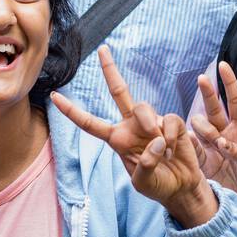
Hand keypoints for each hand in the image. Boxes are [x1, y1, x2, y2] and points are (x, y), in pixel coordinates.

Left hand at [52, 46, 217, 227]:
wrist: (182, 186)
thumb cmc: (158, 186)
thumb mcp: (143, 183)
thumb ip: (146, 164)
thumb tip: (157, 140)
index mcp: (117, 140)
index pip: (90, 123)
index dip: (72, 111)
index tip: (54, 96)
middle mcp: (132, 126)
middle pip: (118, 91)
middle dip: (110, 69)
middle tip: (102, 49)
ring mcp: (151, 122)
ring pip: (144, 107)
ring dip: (151, 127)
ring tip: (162, 148)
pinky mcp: (171, 122)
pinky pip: (169, 120)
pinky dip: (172, 136)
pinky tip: (174, 150)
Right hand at [190, 62, 236, 208]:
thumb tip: (224, 144)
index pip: (236, 102)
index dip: (229, 84)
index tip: (223, 66)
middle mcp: (223, 134)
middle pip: (214, 108)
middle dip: (208, 92)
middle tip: (202, 79)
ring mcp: (208, 146)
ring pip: (199, 125)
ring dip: (203, 127)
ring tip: (211, 139)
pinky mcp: (198, 160)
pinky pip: (188, 146)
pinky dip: (185, 142)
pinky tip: (185, 142)